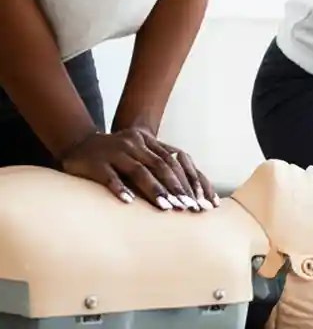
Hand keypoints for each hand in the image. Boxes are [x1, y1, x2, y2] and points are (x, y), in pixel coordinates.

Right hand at [59, 128, 214, 210]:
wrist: (79, 142)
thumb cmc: (116, 154)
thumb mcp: (139, 152)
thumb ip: (158, 163)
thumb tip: (190, 188)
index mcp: (147, 140)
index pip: (174, 160)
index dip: (188, 179)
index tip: (198, 199)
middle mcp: (134, 144)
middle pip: (160, 166)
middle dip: (176, 187)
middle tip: (187, 207)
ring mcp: (114, 152)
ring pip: (139, 171)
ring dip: (154, 189)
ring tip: (166, 207)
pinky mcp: (95, 163)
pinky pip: (109, 176)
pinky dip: (120, 188)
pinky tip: (129, 201)